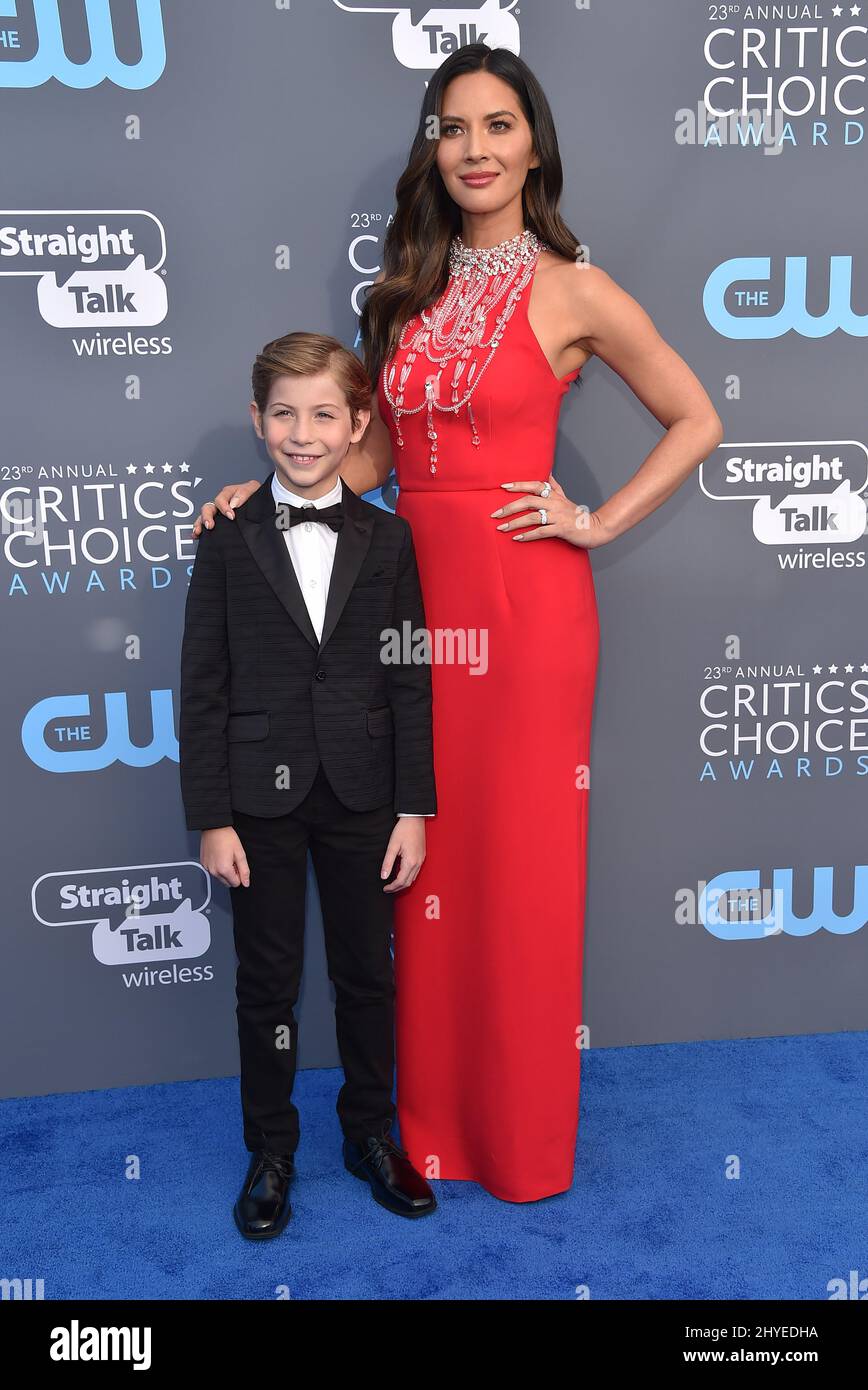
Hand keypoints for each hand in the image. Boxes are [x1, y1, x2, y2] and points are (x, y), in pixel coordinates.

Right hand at [191, 479, 261, 536]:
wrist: (263, 503)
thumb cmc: (257, 494)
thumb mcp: (253, 489)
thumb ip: (243, 493)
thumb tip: (233, 504)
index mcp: (228, 493)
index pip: (220, 499)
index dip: (224, 508)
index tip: (231, 516)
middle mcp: (221, 503)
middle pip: (208, 507)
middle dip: (207, 517)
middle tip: (210, 525)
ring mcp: (219, 512)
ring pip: (204, 516)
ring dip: (200, 523)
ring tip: (199, 531)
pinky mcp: (220, 522)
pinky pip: (206, 524)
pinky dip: (199, 529)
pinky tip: (197, 536)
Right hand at [200, 827, 250, 887]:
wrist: (214, 828)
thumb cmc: (226, 837)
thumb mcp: (240, 853)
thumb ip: (244, 870)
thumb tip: (246, 882)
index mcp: (223, 870)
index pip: (235, 883)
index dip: (239, 875)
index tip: (238, 864)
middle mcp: (213, 871)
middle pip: (227, 882)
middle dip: (232, 874)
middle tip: (232, 860)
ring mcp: (207, 868)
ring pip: (219, 877)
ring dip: (224, 871)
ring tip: (225, 856)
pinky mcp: (203, 864)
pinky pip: (213, 871)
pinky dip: (217, 866)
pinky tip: (219, 855)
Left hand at [380, 816, 425, 892]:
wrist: (414, 819)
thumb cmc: (403, 830)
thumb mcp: (392, 846)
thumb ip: (388, 862)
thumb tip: (383, 877)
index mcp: (410, 862)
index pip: (401, 881)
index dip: (392, 887)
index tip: (384, 888)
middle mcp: (418, 863)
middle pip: (408, 882)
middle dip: (397, 888)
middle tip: (387, 889)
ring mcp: (421, 860)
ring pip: (413, 878)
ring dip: (403, 883)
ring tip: (393, 883)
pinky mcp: (422, 856)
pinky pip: (416, 872)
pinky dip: (408, 877)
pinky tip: (401, 874)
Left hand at [491, 474, 611, 547]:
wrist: (595, 529)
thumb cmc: (577, 515)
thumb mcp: (565, 498)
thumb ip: (555, 486)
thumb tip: (547, 473)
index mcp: (554, 495)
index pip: (535, 485)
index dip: (519, 485)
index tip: (503, 486)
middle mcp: (555, 503)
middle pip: (528, 501)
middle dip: (509, 507)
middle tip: (495, 514)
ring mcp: (558, 516)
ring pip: (532, 517)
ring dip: (514, 523)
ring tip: (501, 528)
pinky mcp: (561, 529)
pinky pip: (541, 532)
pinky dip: (527, 535)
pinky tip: (517, 538)